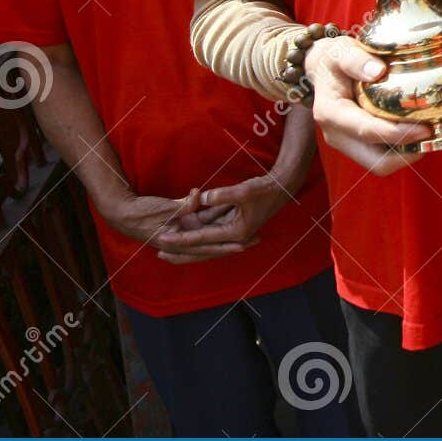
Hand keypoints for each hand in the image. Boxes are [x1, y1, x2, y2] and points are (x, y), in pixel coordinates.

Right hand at [99, 189, 253, 260]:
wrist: (122, 211)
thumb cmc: (139, 212)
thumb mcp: (162, 208)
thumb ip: (183, 204)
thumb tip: (201, 195)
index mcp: (177, 242)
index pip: (206, 247)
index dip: (225, 245)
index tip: (243, 245)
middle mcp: (183, 240)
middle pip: (213, 242)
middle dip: (234, 241)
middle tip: (257, 238)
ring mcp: (184, 231)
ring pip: (211, 231)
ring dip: (228, 228)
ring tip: (252, 225)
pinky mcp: (183, 221)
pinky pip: (204, 221)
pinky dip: (217, 217)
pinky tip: (233, 211)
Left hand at [156, 174, 294, 264]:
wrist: (282, 187)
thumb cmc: (265, 189)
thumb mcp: (244, 191)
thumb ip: (221, 195)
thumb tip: (201, 197)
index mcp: (236, 233)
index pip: (202, 239)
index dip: (181, 239)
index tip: (163, 238)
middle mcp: (233, 236)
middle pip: (202, 248)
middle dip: (180, 251)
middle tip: (159, 253)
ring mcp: (232, 231)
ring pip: (204, 240)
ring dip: (187, 240)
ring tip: (166, 243)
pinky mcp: (232, 223)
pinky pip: (210, 229)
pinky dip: (197, 228)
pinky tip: (183, 227)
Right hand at [307, 35, 430, 175]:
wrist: (323, 69)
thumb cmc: (334, 58)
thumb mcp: (341, 51)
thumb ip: (355, 59)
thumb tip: (377, 71)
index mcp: (331, 113)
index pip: (367, 132)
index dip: (398, 134)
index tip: (426, 127)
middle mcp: (337, 135)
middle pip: (377, 162)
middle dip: (408, 153)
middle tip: (434, 133)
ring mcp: (347, 144)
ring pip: (382, 164)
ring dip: (408, 154)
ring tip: (431, 133)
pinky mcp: (358, 146)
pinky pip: (384, 157)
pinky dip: (403, 150)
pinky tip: (420, 131)